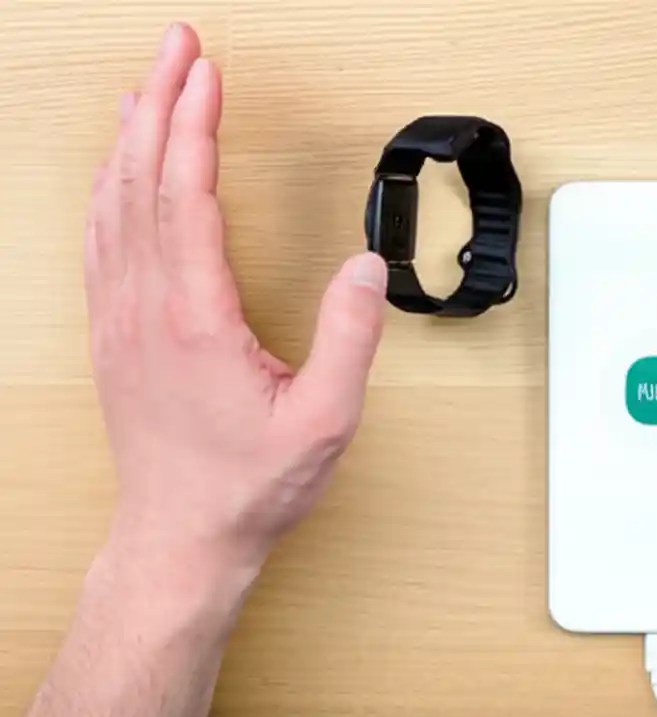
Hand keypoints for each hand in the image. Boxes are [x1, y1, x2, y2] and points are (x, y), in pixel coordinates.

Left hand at [86, 24, 386, 578]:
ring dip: (131, 135)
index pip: (187, 193)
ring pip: (113, 201)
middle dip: (160, 101)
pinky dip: (110, 184)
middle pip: (141, 178)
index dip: (196, 123)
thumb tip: (363, 266)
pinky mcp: (114, 331)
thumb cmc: (245, 483)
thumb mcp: (325, 420)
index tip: (209, 71)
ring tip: (148, 85)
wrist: (180, 535)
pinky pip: (101, 236)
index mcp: (193, 316)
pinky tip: (118, 168)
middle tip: (178, 47)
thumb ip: (350, 337)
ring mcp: (119, 317)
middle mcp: (143, 306)